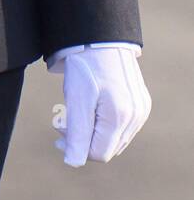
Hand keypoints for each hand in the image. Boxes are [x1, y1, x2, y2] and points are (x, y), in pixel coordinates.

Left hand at [52, 46, 150, 165]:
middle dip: (82, 139)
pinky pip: (121, 124)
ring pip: (114, 137)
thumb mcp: (76, 99)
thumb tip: (73, 163)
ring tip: (74, 112)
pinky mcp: (140, 103)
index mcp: (121, 117)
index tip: (58, 131)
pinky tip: (90, 107)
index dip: (76, 148)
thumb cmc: (85, 65)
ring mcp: (141, 110)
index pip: (98, 153)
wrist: (99, 36)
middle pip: (107, 147)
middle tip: (61, 121)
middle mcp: (136, 116)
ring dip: (92, 131)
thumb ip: (77, 134)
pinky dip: (103, 122)